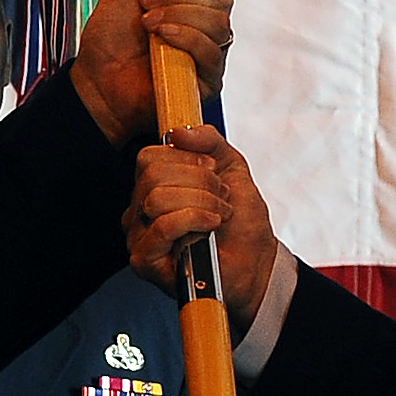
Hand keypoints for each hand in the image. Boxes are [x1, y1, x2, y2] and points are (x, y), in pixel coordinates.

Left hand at [72, 0, 232, 143]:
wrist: (97, 79)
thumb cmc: (110, 38)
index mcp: (194, 1)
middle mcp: (207, 25)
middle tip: (146, 3)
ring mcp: (210, 53)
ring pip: (219, 22)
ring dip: (179, 15)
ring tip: (148, 24)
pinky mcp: (208, 80)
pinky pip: (212, 51)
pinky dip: (186, 37)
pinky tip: (162, 38)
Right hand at [126, 125, 279, 327]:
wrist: (256, 263)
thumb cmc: (241, 221)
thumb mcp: (231, 167)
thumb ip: (208, 140)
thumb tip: (177, 132)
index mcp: (153, 185)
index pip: (149, 156)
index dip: (187, 158)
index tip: (214, 171)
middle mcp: (139, 209)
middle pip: (153, 174)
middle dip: (199, 181)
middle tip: (222, 197)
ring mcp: (138, 235)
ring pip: (157, 198)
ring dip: (201, 201)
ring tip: (220, 215)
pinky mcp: (144, 261)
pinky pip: (162, 226)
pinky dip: (194, 219)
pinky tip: (211, 226)